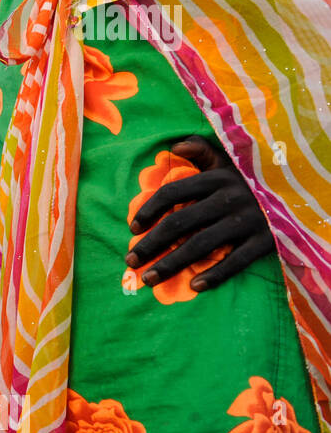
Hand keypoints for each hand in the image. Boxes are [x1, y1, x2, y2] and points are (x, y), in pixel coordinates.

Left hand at [125, 136, 274, 291]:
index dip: (148, 210)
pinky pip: (236, 261)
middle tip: (131, 260)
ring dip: (171, 264)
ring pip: (201, 245)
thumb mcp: (230, 161)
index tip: (132, 228)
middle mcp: (229, 199)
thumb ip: (202, 151)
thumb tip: (174, 146)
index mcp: (217, 178)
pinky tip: (194, 286)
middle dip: (151, 244)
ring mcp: (248, 221)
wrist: (300, 195)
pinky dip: (215, 275)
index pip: (172, 193)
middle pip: (180, 223)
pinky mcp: (266, 241)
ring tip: (149, 278)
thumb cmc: (252, 181)